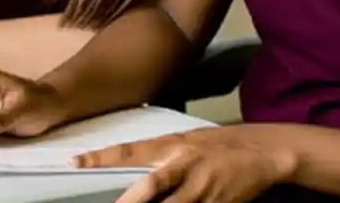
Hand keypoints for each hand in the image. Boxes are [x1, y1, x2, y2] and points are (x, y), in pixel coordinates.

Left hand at [72, 125, 297, 202]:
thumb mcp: (187, 142)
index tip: (75, 162)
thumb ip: (159, 157)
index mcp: (172, 145)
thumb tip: (130, 172)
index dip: (102, 156)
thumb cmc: (219, 146)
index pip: (130, 151)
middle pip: (152, 186)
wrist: (265, 152)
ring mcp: (202, 188)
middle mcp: (184, 164)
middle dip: (130, 201)